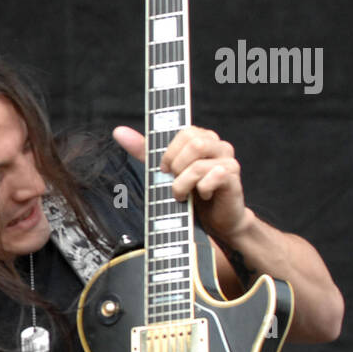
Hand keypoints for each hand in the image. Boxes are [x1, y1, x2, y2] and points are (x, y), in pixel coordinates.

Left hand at [113, 124, 251, 241]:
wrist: (216, 220)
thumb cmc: (191, 193)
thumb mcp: (164, 171)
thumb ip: (145, 151)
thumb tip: (119, 131)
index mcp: (202, 138)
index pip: (184, 132)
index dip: (169, 152)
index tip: (164, 169)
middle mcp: (218, 145)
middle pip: (194, 142)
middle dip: (175, 166)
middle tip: (172, 182)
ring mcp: (228, 160)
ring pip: (199, 162)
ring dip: (183, 182)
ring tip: (182, 195)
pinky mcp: (233, 177)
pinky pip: (213, 176)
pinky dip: (200, 189)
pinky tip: (201, 196)